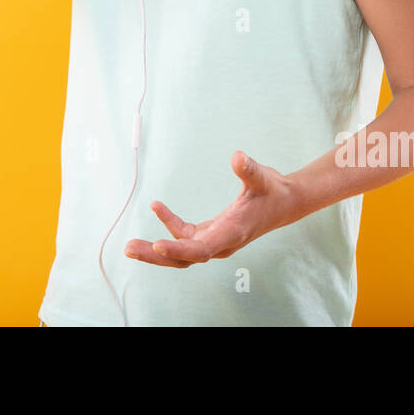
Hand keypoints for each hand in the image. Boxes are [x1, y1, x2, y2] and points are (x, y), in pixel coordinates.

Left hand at [123, 151, 301, 267]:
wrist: (284, 203)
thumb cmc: (273, 191)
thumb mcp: (263, 177)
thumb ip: (249, 169)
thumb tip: (237, 156)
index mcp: (232, 233)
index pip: (201, 248)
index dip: (179, 249)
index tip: (158, 244)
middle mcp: (221, 243)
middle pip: (184, 258)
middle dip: (156, 256)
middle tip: (129, 248)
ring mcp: (214, 241)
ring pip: (181, 252)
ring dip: (156, 249)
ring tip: (131, 245)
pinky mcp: (211, 234)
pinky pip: (185, 236)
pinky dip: (170, 225)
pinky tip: (158, 207)